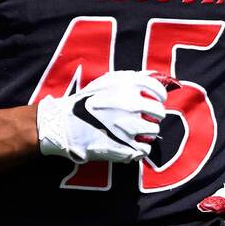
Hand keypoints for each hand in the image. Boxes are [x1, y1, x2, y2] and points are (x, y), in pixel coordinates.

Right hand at [36, 70, 172, 163]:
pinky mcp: (125, 146)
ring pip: (153, 131)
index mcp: (128, 86)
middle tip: (143, 118)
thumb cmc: (86, 101)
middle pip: (159, 113)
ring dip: (147, 132)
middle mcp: (132, 104)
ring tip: (135, 131)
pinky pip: (145, 149)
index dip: (159, 96)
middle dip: (153, 115)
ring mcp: (129, 127)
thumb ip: (131, 78)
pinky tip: (131, 144)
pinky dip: (140, 148)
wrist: (65, 124)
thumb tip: (155, 76)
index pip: (158, 91)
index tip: (157, 100)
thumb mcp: (107, 81)